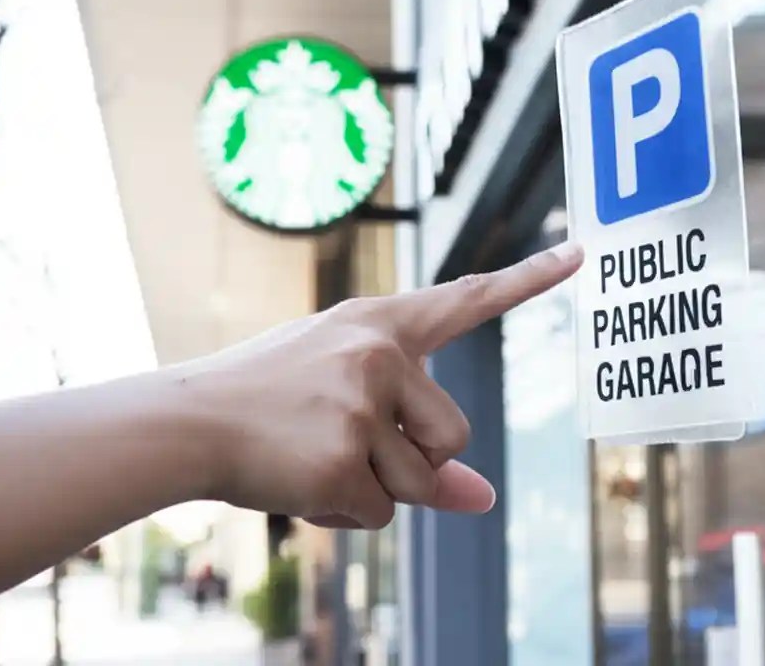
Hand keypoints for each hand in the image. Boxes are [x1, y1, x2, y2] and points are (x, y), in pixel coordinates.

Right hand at [168, 242, 582, 528]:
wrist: (183, 422)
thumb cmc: (265, 405)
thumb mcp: (342, 402)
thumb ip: (419, 444)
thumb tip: (485, 498)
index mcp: (378, 325)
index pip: (467, 298)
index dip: (529, 278)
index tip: (580, 250)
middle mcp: (378, 353)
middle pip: (453, 436)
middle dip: (414, 462)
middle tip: (344, 443)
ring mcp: (361, 404)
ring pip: (418, 483)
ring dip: (374, 490)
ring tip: (313, 456)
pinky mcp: (342, 457)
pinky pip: (378, 513)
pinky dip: (343, 512)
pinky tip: (298, 479)